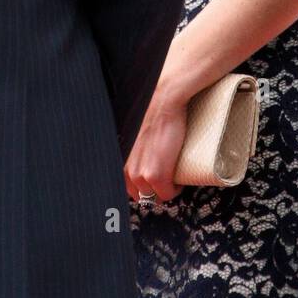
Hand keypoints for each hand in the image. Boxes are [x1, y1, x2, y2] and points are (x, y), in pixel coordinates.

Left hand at [124, 81, 188, 205]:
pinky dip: (175, 190)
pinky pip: (168, 194)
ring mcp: (141, 175)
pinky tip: (179, 181)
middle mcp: (126, 171)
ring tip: (173, 177)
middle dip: (152, 190)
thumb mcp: (132, 135)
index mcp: (119, 162)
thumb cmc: (150, 112)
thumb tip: (135, 153)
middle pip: (141, 194)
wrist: (162, 101)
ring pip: (154, 196)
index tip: (152, 182)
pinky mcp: (157, 176)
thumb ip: (130, 149)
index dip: (142, 186)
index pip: (127, 188)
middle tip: (165, 179)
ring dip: (164, 190)